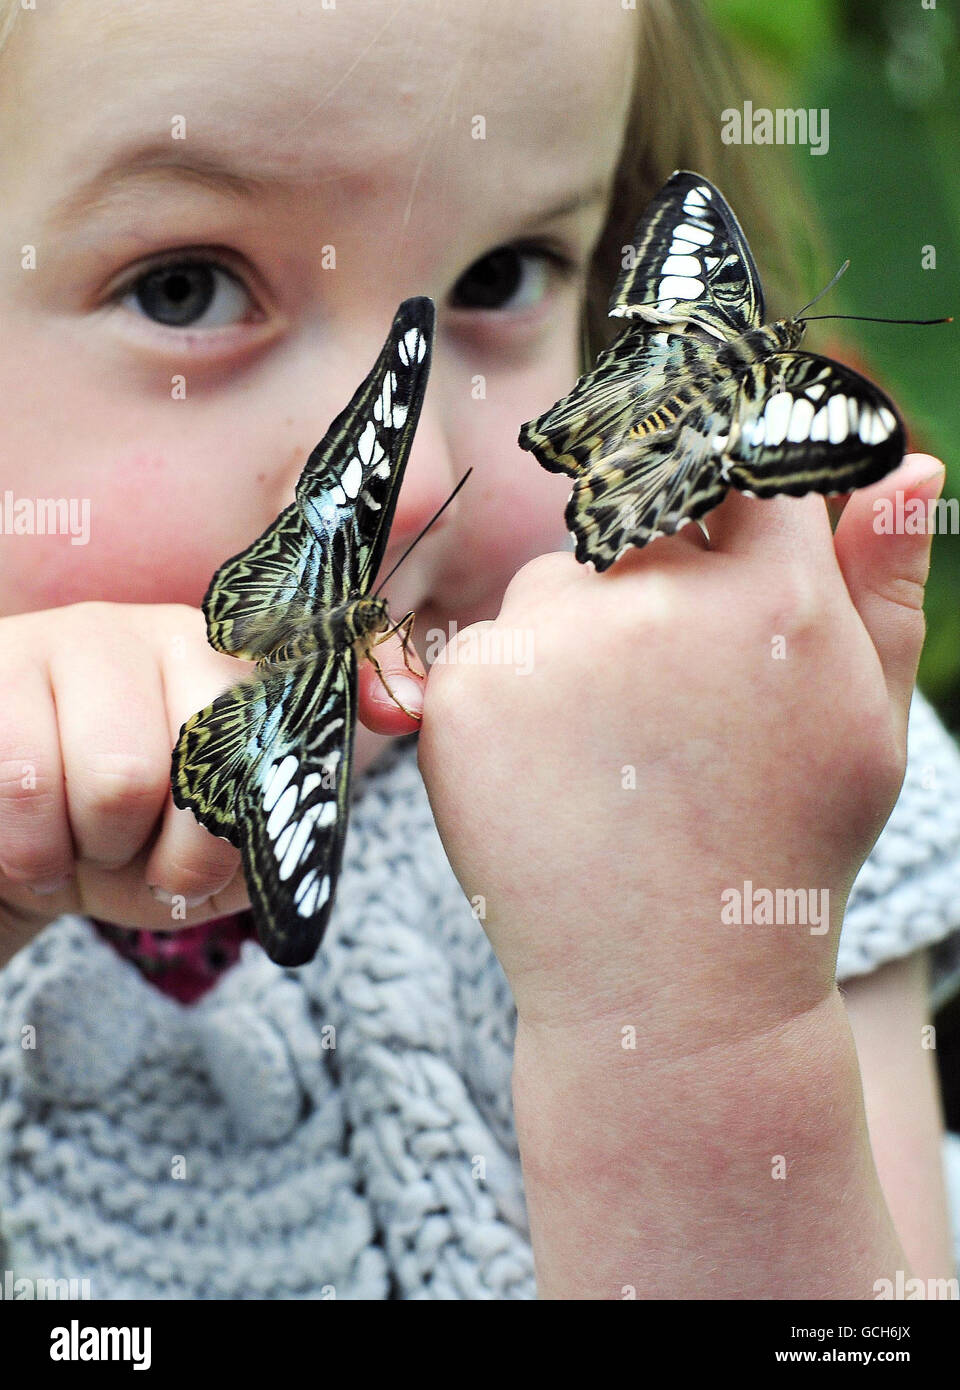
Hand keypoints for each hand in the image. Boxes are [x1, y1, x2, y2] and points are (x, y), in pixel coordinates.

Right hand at [0, 601, 422, 966]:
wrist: (11, 852)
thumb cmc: (127, 846)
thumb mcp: (226, 841)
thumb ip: (312, 783)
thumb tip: (406, 699)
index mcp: (235, 666)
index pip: (294, 706)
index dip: (249, 813)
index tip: (209, 856)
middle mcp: (164, 628)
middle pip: (208, 764)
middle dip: (173, 851)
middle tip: (137, 855)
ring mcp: (76, 637)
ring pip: (118, 780)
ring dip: (94, 852)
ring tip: (80, 842)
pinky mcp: (0, 666)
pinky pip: (27, 783)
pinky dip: (30, 851)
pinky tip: (30, 841)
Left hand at [418, 454, 944, 1045]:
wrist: (669, 991)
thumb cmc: (780, 852)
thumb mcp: (865, 724)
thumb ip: (888, 586)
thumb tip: (911, 462)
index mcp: (775, 598)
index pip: (742, 470)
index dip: (725, 506)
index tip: (711, 561)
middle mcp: (660, 599)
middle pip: (636, 524)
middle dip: (647, 590)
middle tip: (662, 712)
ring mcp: (553, 641)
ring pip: (553, 588)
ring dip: (573, 644)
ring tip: (607, 760)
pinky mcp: (469, 686)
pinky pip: (486, 649)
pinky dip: (508, 701)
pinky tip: (548, 782)